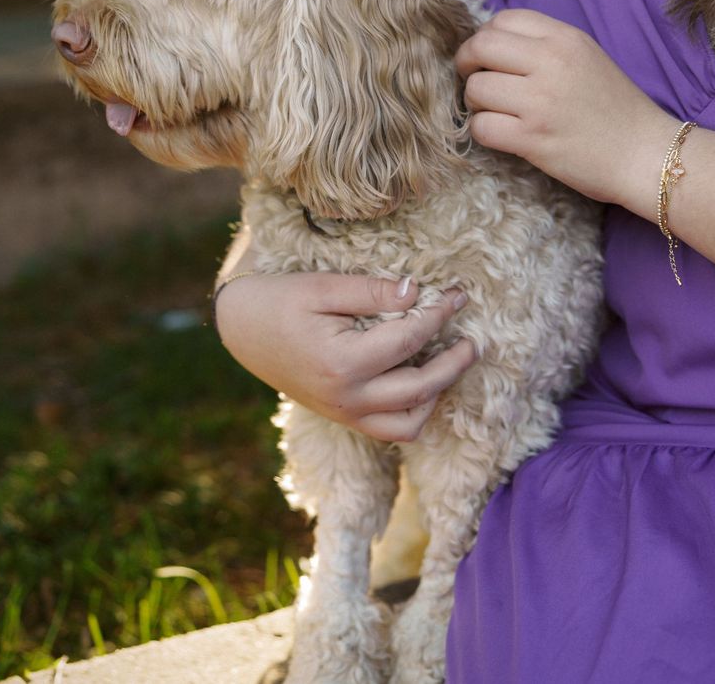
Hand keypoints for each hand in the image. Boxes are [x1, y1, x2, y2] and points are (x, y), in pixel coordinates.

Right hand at [213, 268, 476, 442]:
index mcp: (342, 362)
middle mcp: (346, 397)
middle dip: (454, 363)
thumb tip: (418, 293)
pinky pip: (389, 429)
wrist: (240, 329)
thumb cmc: (279, 300)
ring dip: (436, 395)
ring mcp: (344, 413)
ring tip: (450, 363)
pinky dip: (413, 411)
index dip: (439, 316)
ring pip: (408, 423)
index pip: (409, 341)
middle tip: (473, 340)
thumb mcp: (323, 285)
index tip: (459, 295)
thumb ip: (371, 292)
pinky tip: (423, 382)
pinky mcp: (342, 417)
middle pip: (420, 389)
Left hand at [456, 8, 663, 205]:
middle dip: (467, 63)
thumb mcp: (587, 57)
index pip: (503, 19)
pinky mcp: (533, 139)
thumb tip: (494, 44)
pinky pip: (481, 127)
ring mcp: (540, 102)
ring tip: (493, 110)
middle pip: (480, 46)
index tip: (488, 56)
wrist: (645, 154)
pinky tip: (500, 133)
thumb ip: (545, 45)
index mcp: (565, 39)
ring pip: (476, 88)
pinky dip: (482, 130)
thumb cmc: (617, 108)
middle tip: (475, 79)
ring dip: (475, 101)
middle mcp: (551, 63)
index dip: (485, 37)